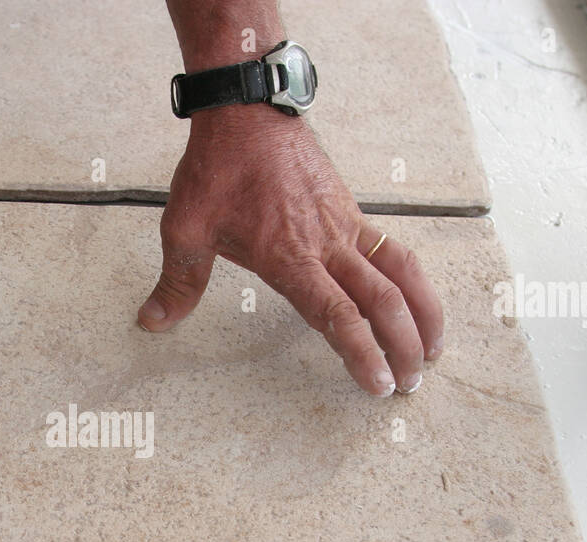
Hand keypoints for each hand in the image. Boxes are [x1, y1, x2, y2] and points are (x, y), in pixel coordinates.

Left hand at [139, 107, 443, 395]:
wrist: (245, 111)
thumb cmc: (216, 169)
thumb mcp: (184, 230)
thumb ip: (176, 283)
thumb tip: (152, 323)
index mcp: (290, 258)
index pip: (338, 316)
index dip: (362, 353)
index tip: (379, 385)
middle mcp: (327, 244)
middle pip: (382, 301)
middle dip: (403, 346)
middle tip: (412, 384)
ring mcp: (346, 225)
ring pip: (401, 272)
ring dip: (423, 313)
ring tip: (433, 349)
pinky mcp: (351, 209)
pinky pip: (393, 248)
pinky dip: (412, 279)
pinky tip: (416, 300)